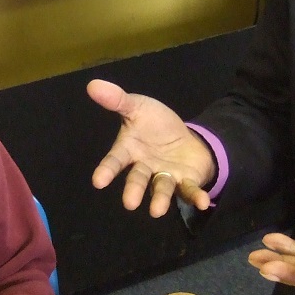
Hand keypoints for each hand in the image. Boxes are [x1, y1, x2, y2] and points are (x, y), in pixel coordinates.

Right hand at [87, 79, 214, 216]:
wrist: (183, 136)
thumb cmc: (155, 125)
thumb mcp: (138, 107)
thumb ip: (118, 100)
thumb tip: (92, 84)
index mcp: (130, 151)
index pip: (115, 161)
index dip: (106, 170)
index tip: (98, 181)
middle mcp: (145, 168)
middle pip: (138, 179)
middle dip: (134, 190)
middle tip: (130, 203)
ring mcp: (165, 176)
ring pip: (161, 188)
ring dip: (160, 199)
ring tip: (156, 211)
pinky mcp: (184, 181)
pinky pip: (189, 190)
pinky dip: (195, 196)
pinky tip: (202, 203)